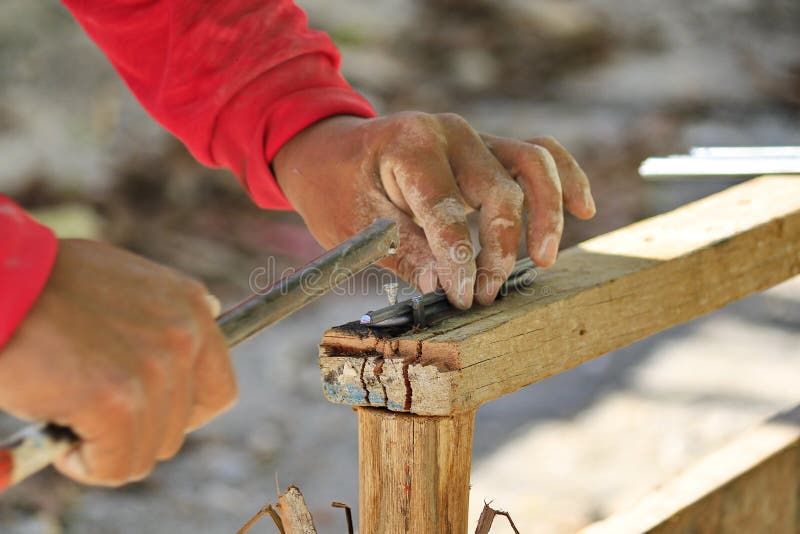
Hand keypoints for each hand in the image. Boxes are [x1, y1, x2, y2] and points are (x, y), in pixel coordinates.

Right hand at [0, 239, 235, 485]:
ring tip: (67, 411)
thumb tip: (200, 329)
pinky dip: (84, 464)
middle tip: (89, 413)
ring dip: (106, 446)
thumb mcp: (125, 284)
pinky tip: (57, 434)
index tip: (145, 416)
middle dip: (135, 430)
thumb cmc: (44, 284)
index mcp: (190, 306)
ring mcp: (155, 369)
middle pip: (180, 426)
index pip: (218, 390)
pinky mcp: (118, 402)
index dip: (182, 414)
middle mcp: (184, 336)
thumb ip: (164, 313)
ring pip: (149, 450)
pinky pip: (117, 465)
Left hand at [273, 113, 594, 307]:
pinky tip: (582, 208)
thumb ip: (406, 252)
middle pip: (498, 190)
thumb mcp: (356, 226)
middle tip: (486, 293)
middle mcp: (450, 133)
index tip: (463, 298)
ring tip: (542, 260)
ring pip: (531, 165)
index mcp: (409, 146)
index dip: (460, 259)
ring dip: (545, 216)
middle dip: (498, 249)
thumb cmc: (339, 188)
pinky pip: (538, 156)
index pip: (447, 208)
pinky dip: (564, 179)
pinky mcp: (489, 148)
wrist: (332, 152)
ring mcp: (475, 136)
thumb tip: (448, 286)